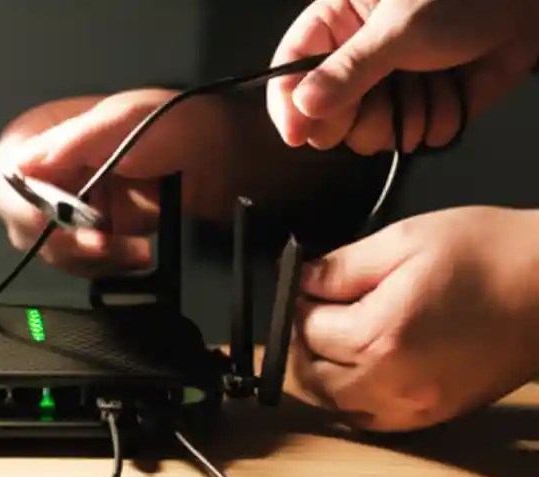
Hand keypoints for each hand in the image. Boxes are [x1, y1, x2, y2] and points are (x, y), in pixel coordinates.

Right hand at [0, 89, 205, 277]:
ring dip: (89, 257)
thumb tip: (18, 166)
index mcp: (46, 134)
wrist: (230, 157)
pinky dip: (105, 266)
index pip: (5, 180)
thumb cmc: (179, 126)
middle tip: (102, 243)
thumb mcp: (123, 123)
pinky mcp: (95, 232)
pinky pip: (81, 262)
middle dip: (62, 240)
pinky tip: (136, 254)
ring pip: (50, 250)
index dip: (21, 208)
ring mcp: (71, 206)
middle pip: (22, 222)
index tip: (50, 225)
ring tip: (133, 249)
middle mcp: (50, 172)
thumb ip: (70, 143)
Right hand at [267, 0, 538, 153]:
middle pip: (325, 115)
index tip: (297, 135)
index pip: (290, 71)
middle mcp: (357, 61)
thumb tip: (303, 107)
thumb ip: (349, 71)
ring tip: (433, 81)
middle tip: (382, 97)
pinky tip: (453, 89)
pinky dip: (437, 119)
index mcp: (338, 24)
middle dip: (358, 115)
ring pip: (368, 135)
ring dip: (406, 116)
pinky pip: (412, 138)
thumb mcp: (400, 28)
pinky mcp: (421, 109)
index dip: (288, 106)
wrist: (529, 7)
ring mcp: (388, 89)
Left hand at [292, 206, 538, 430]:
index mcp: (378, 334)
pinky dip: (352, 398)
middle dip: (304, 341)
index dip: (301, 303)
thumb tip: (302, 280)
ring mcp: (412, 406)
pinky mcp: (432, 415)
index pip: (305, 329)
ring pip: (334, 404)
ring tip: (339, 337)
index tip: (308, 287)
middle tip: (318, 311)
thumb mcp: (405, 241)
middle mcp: (390, 381)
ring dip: (323, 373)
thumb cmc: (491, 255)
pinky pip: (369, 420)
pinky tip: (363, 367)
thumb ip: (342, 267)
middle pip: (310, 374)